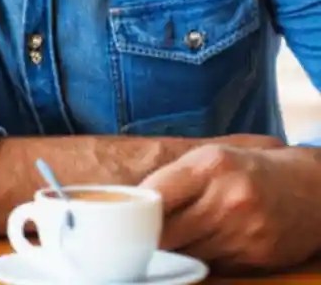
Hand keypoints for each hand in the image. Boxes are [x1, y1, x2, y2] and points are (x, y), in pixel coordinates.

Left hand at [140, 144, 320, 272]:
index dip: (133, 212)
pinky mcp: (257, 256)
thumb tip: (129, 206)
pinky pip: (212, 265)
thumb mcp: (209, 158)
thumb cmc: (248, 170)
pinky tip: (205, 245)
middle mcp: (229, 198)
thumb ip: (172, 179)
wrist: (311, 189)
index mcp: (211, 165)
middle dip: (149, 237)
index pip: (154, 196)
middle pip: (166, 233)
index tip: (122, 218)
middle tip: (137, 236)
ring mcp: (245, 231)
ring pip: (186, 254)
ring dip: (175, 250)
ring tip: (174, 238)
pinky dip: (202, 258)